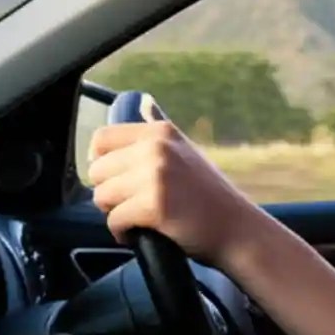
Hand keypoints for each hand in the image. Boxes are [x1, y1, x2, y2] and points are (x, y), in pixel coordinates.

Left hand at [86, 120, 264, 268]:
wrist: (236, 227)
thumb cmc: (208, 194)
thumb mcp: (185, 150)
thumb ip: (158, 130)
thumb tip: (143, 101)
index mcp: (160, 132)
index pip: (101, 139)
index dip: (101, 163)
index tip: (115, 179)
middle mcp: (156, 148)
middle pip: (97, 171)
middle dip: (109, 192)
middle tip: (132, 203)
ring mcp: (155, 176)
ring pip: (102, 197)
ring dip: (115, 213)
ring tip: (139, 218)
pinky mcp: (154, 205)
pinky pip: (115, 221)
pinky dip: (123, 233)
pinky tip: (142, 233)